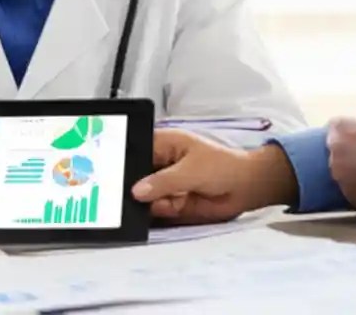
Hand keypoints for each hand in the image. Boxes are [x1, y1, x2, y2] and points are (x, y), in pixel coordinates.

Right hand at [130, 130, 297, 224]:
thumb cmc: (223, 168)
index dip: (122, 157)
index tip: (108, 169)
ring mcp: (166, 184)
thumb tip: (136, 191)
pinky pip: (156, 208)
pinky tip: (168, 208)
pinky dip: (158, 211)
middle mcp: (161, 163)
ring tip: (153, 200)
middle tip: (118, 193)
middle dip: (129, 183)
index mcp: (164, 143)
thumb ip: (163, 182)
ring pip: (143, 194)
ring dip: (144, 201)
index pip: (135, 147)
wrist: (247, 190)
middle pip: (135, 173)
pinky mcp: (172, 202)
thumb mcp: (191, 171)